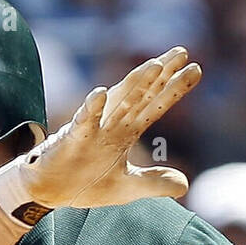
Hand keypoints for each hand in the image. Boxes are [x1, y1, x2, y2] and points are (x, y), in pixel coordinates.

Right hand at [0, 47, 199, 220]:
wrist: (49, 193)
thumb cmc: (85, 182)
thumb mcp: (128, 188)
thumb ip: (155, 184)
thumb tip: (185, 185)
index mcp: (126, 131)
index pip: (155, 105)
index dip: (175, 88)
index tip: (196, 69)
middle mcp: (113, 123)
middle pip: (142, 93)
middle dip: (161, 73)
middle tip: (182, 51)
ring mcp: (94, 128)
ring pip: (118, 100)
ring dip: (136, 83)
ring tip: (156, 65)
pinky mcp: (73, 139)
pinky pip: (83, 121)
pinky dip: (92, 108)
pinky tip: (100, 93)